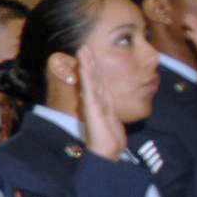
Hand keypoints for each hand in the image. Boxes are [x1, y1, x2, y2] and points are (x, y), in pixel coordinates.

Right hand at [77, 45, 125, 160]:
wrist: (107, 150)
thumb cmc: (110, 138)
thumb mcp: (113, 120)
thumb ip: (110, 110)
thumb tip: (112, 104)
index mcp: (100, 102)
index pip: (97, 81)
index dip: (94, 68)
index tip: (91, 55)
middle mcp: (94, 100)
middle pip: (92, 77)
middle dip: (88, 61)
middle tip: (84, 47)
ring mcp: (91, 102)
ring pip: (89, 79)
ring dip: (86, 63)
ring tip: (82, 50)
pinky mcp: (90, 105)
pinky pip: (88, 87)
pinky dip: (85, 75)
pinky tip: (84, 66)